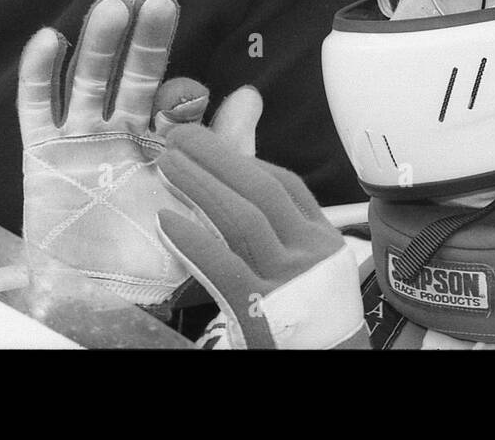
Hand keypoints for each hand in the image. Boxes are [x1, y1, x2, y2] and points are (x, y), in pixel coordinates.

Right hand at [16, 0, 260, 304]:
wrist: (104, 296)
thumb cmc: (157, 250)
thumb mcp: (203, 200)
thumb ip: (228, 149)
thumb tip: (251, 94)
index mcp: (164, 139)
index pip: (173, 94)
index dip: (184, 73)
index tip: (201, 55)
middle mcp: (122, 129)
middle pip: (133, 75)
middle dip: (145, 41)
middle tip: (159, 2)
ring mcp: (81, 136)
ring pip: (89, 80)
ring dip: (99, 45)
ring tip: (113, 10)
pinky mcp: (43, 151)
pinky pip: (38, 107)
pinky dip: (40, 73)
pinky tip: (51, 40)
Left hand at [155, 120, 367, 349]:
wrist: (328, 358)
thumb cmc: (311, 315)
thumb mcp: (310, 262)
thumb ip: (283, 225)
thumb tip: (245, 180)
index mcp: (322, 238)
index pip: (287, 186)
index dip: (248, 160)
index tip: (212, 145)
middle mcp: (308, 252)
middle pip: (261, 191)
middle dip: (217, 157)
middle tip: (178, 137)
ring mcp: (286, 279)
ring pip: (242, 220)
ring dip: (200, 186)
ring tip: (167, 165)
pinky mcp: (261, 309)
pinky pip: (223, 267)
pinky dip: (193, 241)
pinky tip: (166, 220)